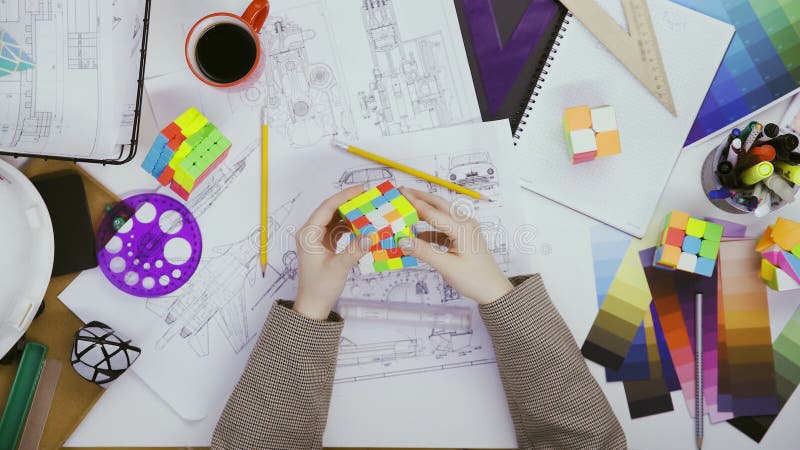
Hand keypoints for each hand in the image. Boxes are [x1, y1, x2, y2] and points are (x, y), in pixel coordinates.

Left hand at [293, 186, 371, 319]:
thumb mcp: (339, 267)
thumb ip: (355, 249)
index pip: (327, 208)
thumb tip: (371, 234)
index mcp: (308, 235)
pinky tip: (362, 224)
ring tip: (368, 207)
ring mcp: (316, 238)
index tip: (361, 189)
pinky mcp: (323, 245)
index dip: (344, 196)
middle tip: (369, 196)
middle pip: (330, 210)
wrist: (313, 305)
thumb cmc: (320, 288)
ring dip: (350, 213)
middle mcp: (310, 233)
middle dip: (349, 202)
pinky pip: (337, 229)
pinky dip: (349, 225)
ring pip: (334, 218)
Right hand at [397, 188, 512, 304]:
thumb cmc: (475, 279)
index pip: (433, 212)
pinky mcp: (462, 236)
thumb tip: (402, 241)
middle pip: (438, 205)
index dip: (414, 202)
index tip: (400, 193)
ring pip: (440, 215)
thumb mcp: (447, 267)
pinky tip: (416, 234)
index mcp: (463, 228)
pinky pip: (442, 228)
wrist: (493, 290)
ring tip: (406, 210)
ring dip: (424, 213)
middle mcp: (465, 223)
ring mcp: (464, 229)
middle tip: (402, 192)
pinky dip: (429, 228)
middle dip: (420, 198)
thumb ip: (423, 252)